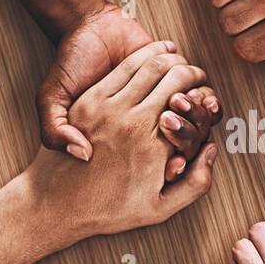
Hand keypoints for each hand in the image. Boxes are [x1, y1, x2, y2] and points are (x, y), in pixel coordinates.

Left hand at [21, 42, 220, 248]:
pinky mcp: (90, 99)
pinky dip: (148, 55)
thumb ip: (194, 185)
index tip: (207, 100)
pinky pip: (128, 67)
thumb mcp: (156, 211)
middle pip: (174, 80)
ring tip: (181, 63)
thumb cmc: (107, 211)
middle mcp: (134, 124)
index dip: (204, 103)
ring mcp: (110, 108)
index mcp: (154, 149)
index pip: (191, 114)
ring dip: (172, 60)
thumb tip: (212, 149)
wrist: (52, 205)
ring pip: (152, 67)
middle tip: (199, 75)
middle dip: (192, 73)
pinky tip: (160, 53)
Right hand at [36, 5, 220, 177]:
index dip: (172, 168)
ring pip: (197, 123)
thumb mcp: (49, 100)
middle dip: (191, 138)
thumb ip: (54, 130)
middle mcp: (146, 127)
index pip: (155, 166)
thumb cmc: (69, 65)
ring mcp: (164, 105)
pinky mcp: (178, 82)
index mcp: (122, 139)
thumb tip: (82, 152)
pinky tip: (199, 95)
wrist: (87, 27)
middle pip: (184, 144)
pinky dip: (207, 100)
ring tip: (185, 103)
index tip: (173, 165)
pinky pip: (201, 100)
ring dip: (200, 116)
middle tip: (178, 125)